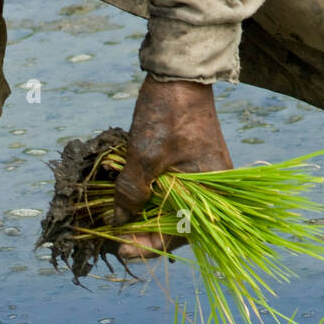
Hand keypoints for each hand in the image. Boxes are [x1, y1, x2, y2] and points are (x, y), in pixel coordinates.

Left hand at [113, 75, 232, 257]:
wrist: (179, 74)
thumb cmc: (168, 114)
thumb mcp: (143, 158)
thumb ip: (131, 193)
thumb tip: (119, 223)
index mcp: (210, 193)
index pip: (178, 235)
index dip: (147, 246)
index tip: (120, 249)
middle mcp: (209, 190)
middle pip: (172, 225)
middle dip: (142, 233)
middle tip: (113, 236)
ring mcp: (198, 177)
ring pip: (166, 209)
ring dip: (141, 215)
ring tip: (114, 220)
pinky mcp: (186, 166)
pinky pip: (165, 190)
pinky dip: (145, 195)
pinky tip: (122, 196)